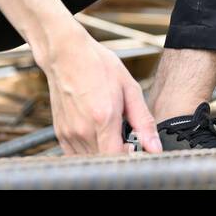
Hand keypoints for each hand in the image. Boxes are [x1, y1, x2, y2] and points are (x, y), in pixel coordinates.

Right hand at [33, 19, 161, 155]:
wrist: (66, 54)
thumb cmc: (98, 66)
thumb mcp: (129, 88)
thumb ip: (143, 122)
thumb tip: (155, 147)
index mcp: (103, 117)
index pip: (118, 157)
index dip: (130, 157)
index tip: (135, 147)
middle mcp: (83, 130)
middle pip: (104, 160)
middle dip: (118, 154)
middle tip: (125, 139)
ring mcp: (69, 133)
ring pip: (91, 159)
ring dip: (103, 153)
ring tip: (110, 132)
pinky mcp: (60, 134)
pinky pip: (76, 155)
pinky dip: (89, 150)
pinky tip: (96, 133)